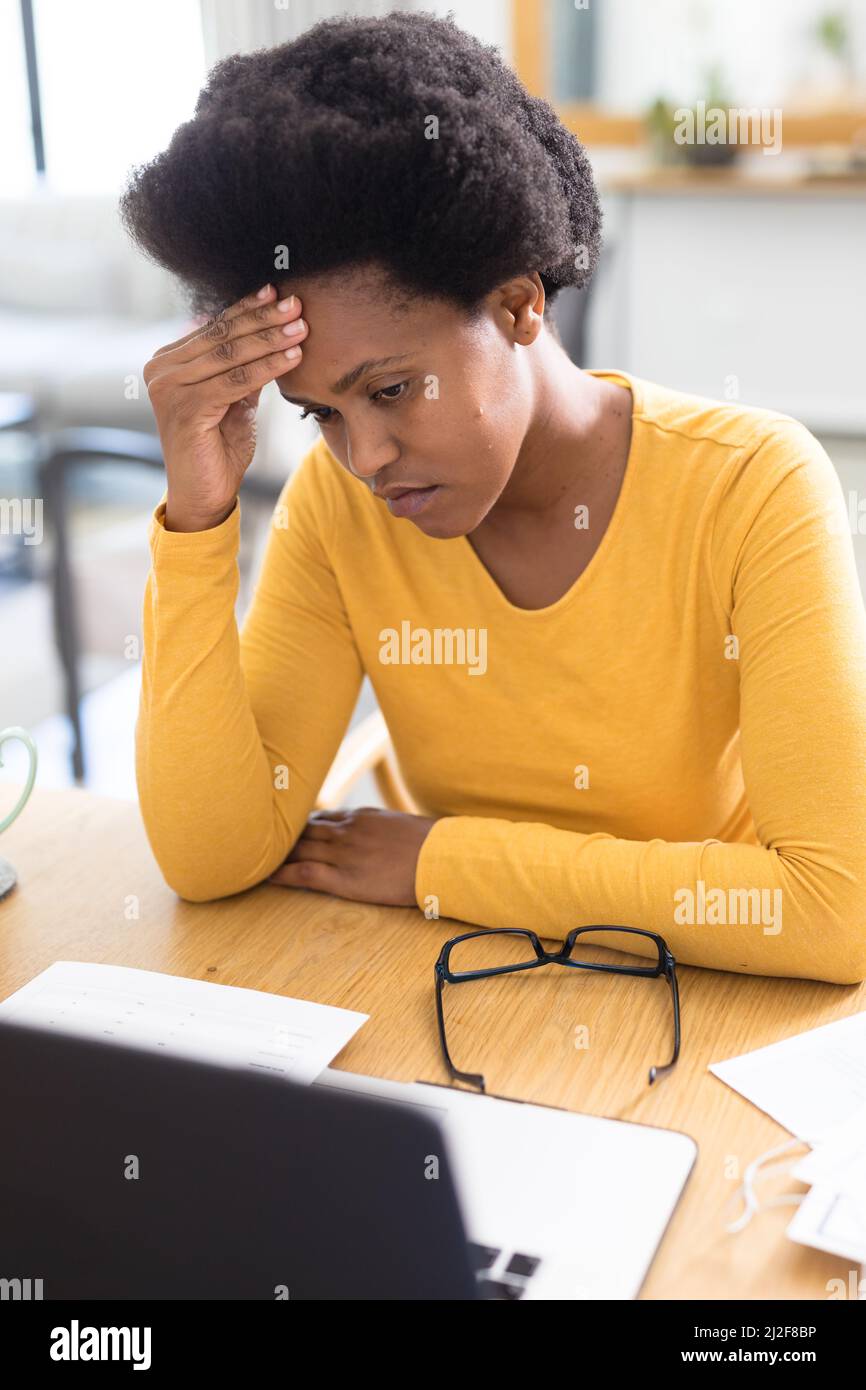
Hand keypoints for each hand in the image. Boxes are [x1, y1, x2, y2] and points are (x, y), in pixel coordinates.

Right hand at [142, 283, 307, 530]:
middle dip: (264, 318)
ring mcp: (168, 388)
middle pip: (222, 335)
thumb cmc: (219, 449)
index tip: (279, 293)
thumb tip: (272, 331)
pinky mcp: (184, 408)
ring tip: (302, 328)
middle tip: (297, 304)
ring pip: (230, 354)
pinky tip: (293, 356)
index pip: (214, 327)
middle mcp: (161, 370)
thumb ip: (244, 367)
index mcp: (169, 362)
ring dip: (271, 339)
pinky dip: (268, 367)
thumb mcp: (235, 399)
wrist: (204, 495)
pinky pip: (235, 380)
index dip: (249, 309)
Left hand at [267, 807, 438, 906]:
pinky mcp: (344, 878)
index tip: (288, 829)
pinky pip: (304, 874)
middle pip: (304, 830)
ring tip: (256, 858)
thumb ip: (381, 827)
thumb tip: (381, 832)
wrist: (439, 858)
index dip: (302, 825)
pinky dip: (283, 874)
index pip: (322, 818)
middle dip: (283, 836)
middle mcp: (346, 830)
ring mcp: (343, 853)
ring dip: (278, 853)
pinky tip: (268, 876)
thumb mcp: (400, 825)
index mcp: (360, 816)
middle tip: (261, 840)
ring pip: (299, 849)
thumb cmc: (429, 845)